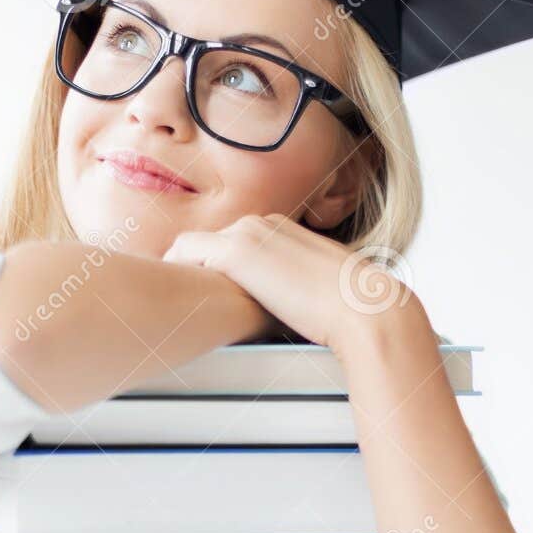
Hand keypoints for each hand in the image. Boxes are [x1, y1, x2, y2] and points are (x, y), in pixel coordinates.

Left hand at [162, 214, 415, 354]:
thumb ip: (289, 287)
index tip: (199, 296)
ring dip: (177, 274)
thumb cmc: (348, 308)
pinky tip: (170, 298)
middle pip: (204, 243)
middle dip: (189, 272)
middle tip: (174, 302)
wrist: (364, 309)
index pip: (227, 242)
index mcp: (280, 228)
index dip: (209, 270)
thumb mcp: (315, 288)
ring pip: (188, 248)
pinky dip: (172, 273)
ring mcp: (248, 232)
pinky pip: (182, 254)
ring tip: (168, 303)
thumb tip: (281, 309)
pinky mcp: (236, 251)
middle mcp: (261, 222)